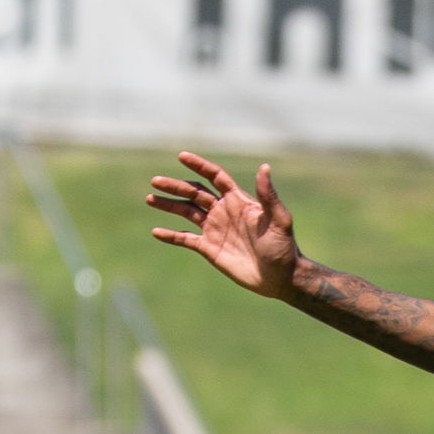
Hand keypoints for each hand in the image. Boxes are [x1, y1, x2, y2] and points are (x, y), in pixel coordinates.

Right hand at [146, 153, 301, 297]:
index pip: (215, 177)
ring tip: (150, 198)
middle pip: (195, 192)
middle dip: (176, 186)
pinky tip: (156, 231)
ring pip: (186, 211)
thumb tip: (264, 167)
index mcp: (238, 201)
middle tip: (156, 181)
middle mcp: (223, 212)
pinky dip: (171, 235)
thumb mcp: (279, 220)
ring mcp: (215, 229)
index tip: (182, 156)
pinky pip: (185, 239)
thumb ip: (268, 195)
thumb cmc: (283, 247)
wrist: (280, 277)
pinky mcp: (209, 248)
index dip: (200, 166)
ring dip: (169, 204)